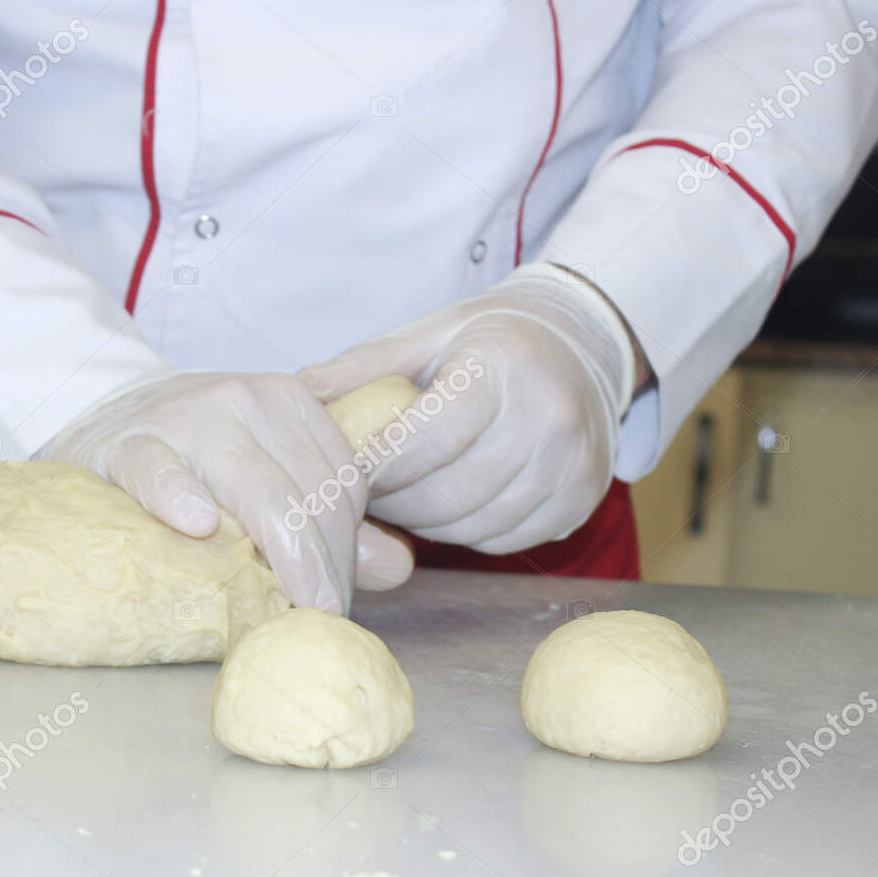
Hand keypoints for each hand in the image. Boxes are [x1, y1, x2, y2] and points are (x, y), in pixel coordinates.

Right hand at [44, 369, 412, 613]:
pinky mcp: (130, 442)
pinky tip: (197, 526)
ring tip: (291, 609)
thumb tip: (397, 569)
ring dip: (281, 556)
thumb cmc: (196, 456)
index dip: (348, 551)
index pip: (342, 484)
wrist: (103, 414)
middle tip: (321, 623)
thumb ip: (331, 519)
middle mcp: (248, 399)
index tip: (337, 602)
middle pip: (308, 494)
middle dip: (323, 567)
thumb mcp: (269, 472)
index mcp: (291, 402)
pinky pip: (161, 470)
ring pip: (256, 488)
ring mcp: (189, 417)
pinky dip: (179, 496)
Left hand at [302, 264, 642, 554]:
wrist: (579, 346)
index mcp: (503, 368)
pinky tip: (446, 509)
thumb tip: (295, 394)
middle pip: (448, 493)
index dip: (377, 469)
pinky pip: (505, 539)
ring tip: (400, 502)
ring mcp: (573, 464)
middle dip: (394, 504)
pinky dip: (466, 533)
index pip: (425, 441)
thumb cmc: (485, 342)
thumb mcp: (422, 337)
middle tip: (362, 499)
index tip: (343, 475)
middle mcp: (549, 417)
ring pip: (474, 525)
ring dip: (425, 525)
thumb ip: (360, 369)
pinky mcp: (582, 500)